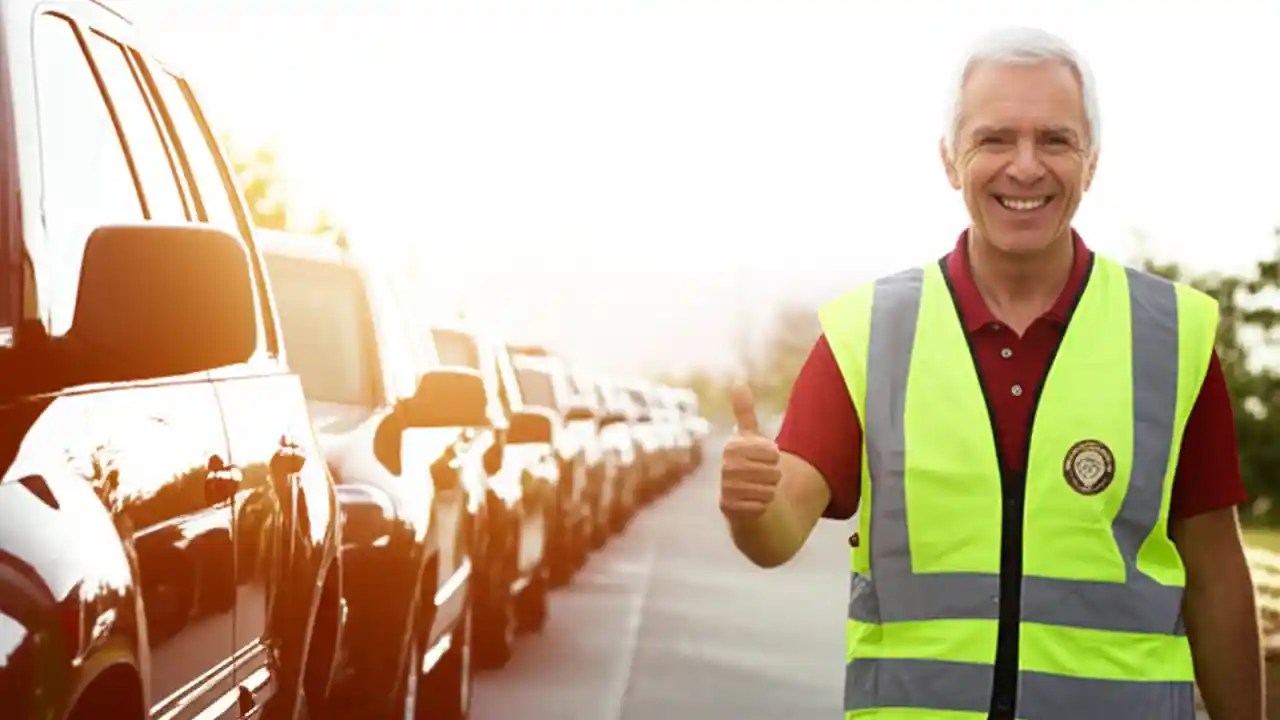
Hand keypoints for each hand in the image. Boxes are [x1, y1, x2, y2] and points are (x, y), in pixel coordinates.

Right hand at [719, 384, 781, 523]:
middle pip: (773, 471)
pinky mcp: (729, 508)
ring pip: (769, 489)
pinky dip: (763, 506)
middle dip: (774, 476)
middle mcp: (725, 467)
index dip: (775, 457)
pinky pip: (761, 505)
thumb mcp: (750, 440)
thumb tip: (738, 383)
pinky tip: (754, 504)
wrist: (742, 503)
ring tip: (759, 490)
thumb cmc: (748, 468)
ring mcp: (726, 488)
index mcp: (732, 447)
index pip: (772, 451)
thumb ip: (745, 414)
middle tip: (763, 477)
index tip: (765, 459)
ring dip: (770, 491)